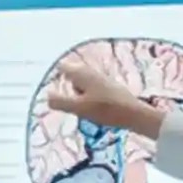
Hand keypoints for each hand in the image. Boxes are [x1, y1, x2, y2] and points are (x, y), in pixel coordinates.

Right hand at [46, 62, 164, 137]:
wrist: (134, 114)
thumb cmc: (105, 110)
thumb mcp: (79, 108)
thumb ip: (61, 102)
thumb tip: (47, 97)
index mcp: (82, 74)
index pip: (63, 68)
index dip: (56, 77)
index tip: (55, 91)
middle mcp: (91, 73)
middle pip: (72, 75)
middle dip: (69, 88)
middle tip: (71, 105)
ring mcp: (101, 79)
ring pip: (83, 83)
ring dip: (79, 95)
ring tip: (83, 109)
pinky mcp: (109, 87)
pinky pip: (92, 89)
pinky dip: (89, 97)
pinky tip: (94, 109)